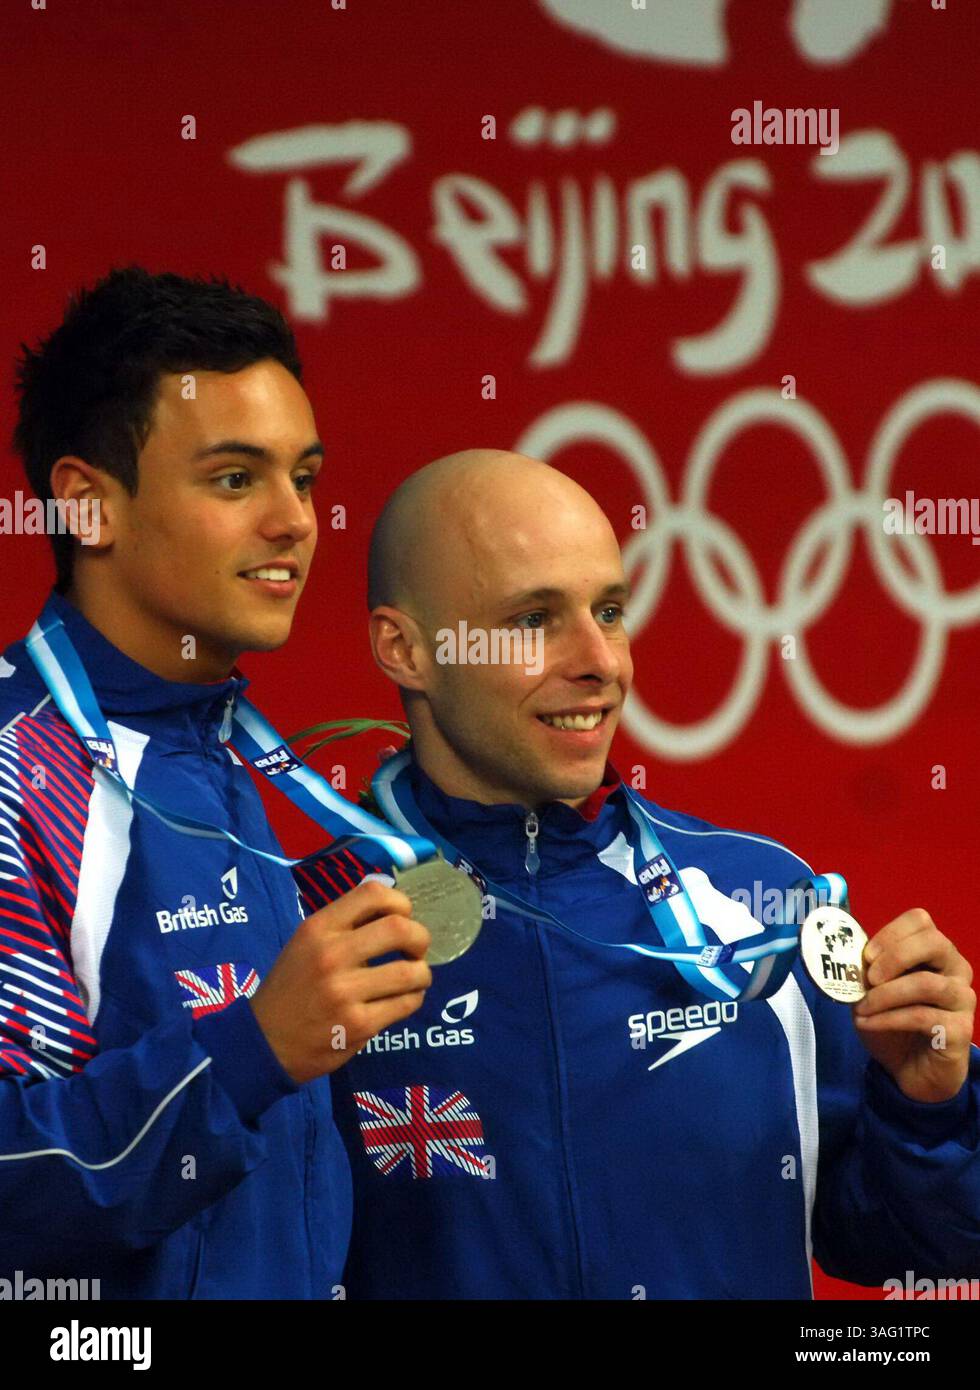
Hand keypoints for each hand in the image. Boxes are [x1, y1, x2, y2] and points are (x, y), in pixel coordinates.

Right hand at [250, 879, 431, 1083]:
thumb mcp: (307, 943)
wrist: (266, 1041)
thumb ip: (345, 924)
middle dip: (420, 938)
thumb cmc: (292, 986)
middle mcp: (332, 954)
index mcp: (319, 928)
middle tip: (417, 949)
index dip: (401, 902)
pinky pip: (406, 1003)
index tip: (403, 918)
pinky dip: (414, 998)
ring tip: (415, 976)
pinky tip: (403, 998)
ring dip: (421, 973)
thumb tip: (394, 907)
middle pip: (400, 929)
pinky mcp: (359, 1025)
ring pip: (410, 972)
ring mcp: (345, 992)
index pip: (373, 894)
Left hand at [853, 908, 974, 1102]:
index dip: (891, 932)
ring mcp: (962, 999)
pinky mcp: (960, 1030)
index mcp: (935, 952)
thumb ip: (866, 970)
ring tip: (861, 1007)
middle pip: (933, 943)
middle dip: (894, 957)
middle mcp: (956, 970)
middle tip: (869, 978)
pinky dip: (888, 1019)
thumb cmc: (892, 1023)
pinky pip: (922, 1017)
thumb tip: (847, 953)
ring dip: (885, 995)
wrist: (911, 1070)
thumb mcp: (871, 991)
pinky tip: (867, 1024)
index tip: (867, 955)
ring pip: (926, 983)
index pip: (921, 921)